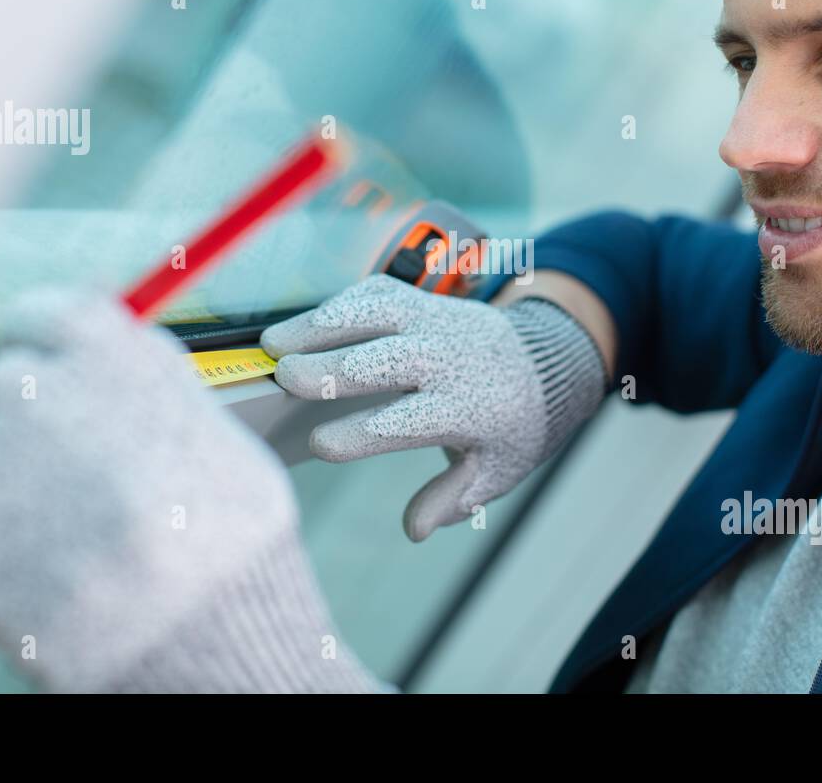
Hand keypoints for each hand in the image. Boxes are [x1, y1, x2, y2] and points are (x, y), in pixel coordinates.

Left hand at [0, 289, 312, 690]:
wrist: (197, 643)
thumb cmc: (226, 541)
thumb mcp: (216, 429)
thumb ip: (153, 376)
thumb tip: (117, 336)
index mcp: (107, 356)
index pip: (51, 311)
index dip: (56, 340)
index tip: (60, 362)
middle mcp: (33, 390)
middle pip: (13, 375)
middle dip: (41, 411)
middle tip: (76, 462)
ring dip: (2, 458)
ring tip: (55, 515)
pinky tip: (1, 521)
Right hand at [262, 274, 606, 540]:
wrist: (548, 361)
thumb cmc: (510, 424)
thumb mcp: (496, 470)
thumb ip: (452, 498)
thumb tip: (414, 529)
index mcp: (467, 410)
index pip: (405, 424)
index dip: (359, 435)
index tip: (319, 444)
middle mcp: (449, 360)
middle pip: (385, 360)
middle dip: (332, 368)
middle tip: (283, 379)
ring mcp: (435, 323)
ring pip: (377, 314)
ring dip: (322, 325)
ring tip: (273, 342)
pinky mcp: (424, 300)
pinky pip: (379, 293)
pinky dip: (339, 304)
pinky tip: (304, 324)